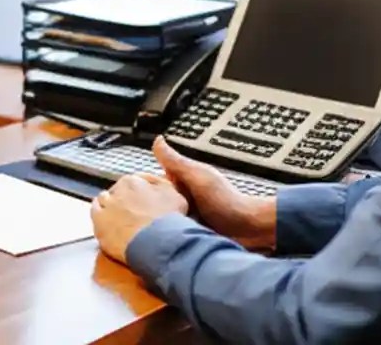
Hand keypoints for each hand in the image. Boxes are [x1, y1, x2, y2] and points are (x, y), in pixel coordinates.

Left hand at [91, 173, 187, 264]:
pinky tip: (107, 223)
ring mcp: (105, 208)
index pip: (133, 181)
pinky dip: (100, 217)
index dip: (140, 192)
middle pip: (117, 191)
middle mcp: (116, 191)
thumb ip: (163, 186)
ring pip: (103, 202)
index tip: (145, 199)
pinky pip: (95, 215)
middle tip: (134, 211)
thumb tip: (158, 184)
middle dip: (124, 199)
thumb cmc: (169, 220)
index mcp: (133, 181)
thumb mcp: (176, 195)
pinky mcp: (99, 225)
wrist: (158, 244)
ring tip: (119, 218)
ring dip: (110, 207)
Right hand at [152, 136, 276, 251]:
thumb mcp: (197, 177)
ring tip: (149, 230)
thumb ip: (176, 162)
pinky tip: (163, 241)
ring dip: (158, 223)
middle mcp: (183, 197)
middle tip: (141, 218)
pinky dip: (169, 236)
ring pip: (163, 218)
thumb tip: (157, 139)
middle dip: (149, 209)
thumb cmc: (225, 201)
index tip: (133, 196)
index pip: (153, 183)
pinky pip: (174, 234)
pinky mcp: (191, 233)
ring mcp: (187, 216)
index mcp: (182, 181)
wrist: (247, 228)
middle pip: (155, 202)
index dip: (142, 189)